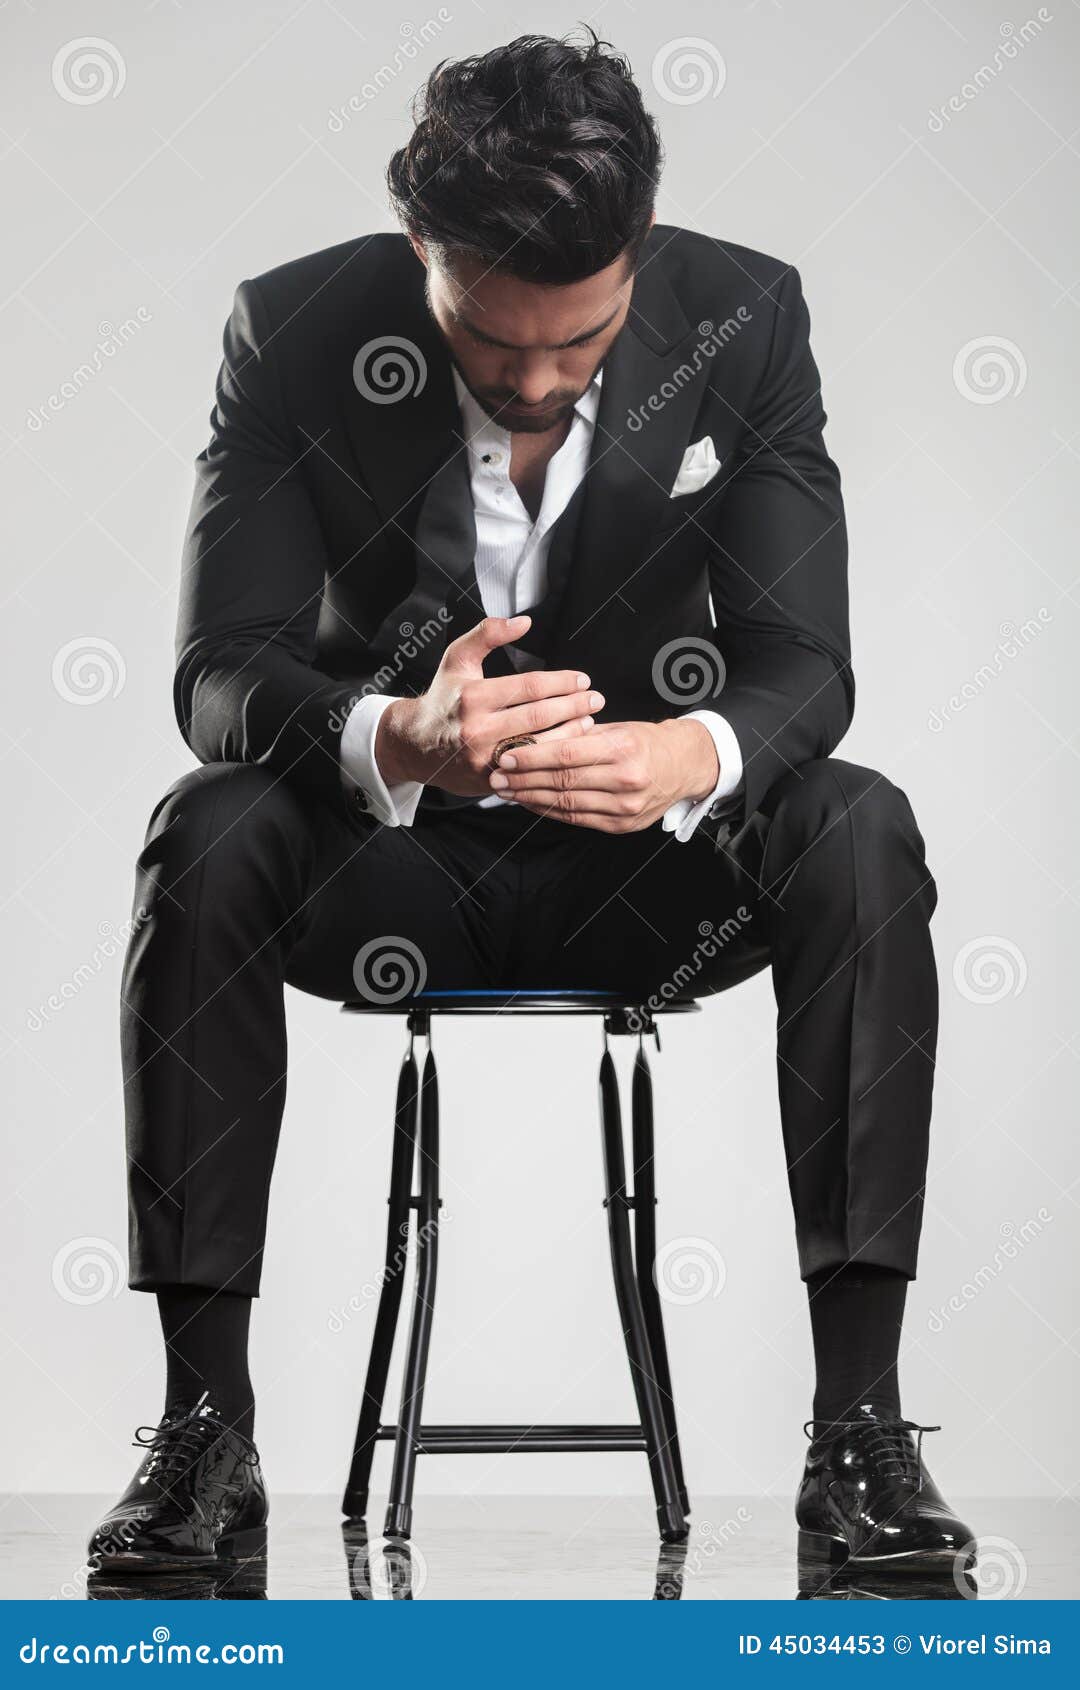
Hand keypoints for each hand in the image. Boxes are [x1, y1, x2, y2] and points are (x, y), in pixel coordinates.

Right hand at [375, 614, 603, 795]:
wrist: (415, 746)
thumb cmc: (443, 699)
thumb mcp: (458, 659)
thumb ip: (488, 634)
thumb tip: (524, 622)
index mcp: (473, 697)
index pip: (529, 687)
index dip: (562, 682)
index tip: (583, 679)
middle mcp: (477, 729)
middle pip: (539, 716)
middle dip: (574, 706)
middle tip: (596, 699)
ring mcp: (485, 759)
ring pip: (540, 746)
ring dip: (571, 733)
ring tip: (590, 721)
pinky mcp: (491, 781)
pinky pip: (532, 769)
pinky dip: (555, 758)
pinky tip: (571, 747)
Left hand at [487, 718, 719, 832]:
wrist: (684, 766)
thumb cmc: (645, 741)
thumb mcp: (617, 727)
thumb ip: (580, 735)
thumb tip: (534, 738)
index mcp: (623, 748)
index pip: (567, 754)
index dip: (533, 758)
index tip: (507, 756)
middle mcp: (626, 780)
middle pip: (563, 781)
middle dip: (524, 780)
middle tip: (496, 776)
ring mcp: (625, 807)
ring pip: (566, 803)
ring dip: (531, 798)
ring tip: (506, 791)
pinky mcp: (622, 825)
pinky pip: (577, 818)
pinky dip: (549, 811)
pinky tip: (530, 802)